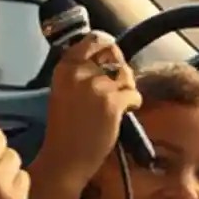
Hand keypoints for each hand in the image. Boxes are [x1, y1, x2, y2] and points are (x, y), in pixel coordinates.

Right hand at [38, 32, 142, 186]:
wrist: (65, 159)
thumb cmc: (64, 129)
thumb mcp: (64, 91)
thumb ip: (81, 73)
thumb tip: (108, 60)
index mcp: (65, 67)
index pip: (92, 40)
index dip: (107, 46)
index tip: (113, 56)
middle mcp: (80, 72)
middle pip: (114, 55)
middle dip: (121, 68)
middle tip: (120, 85)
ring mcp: (97, 86)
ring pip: (127, 74)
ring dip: (128, 87)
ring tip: (121, 102)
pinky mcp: (113, 102)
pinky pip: (134, 94)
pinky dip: (133, 103)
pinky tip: (125, 113)